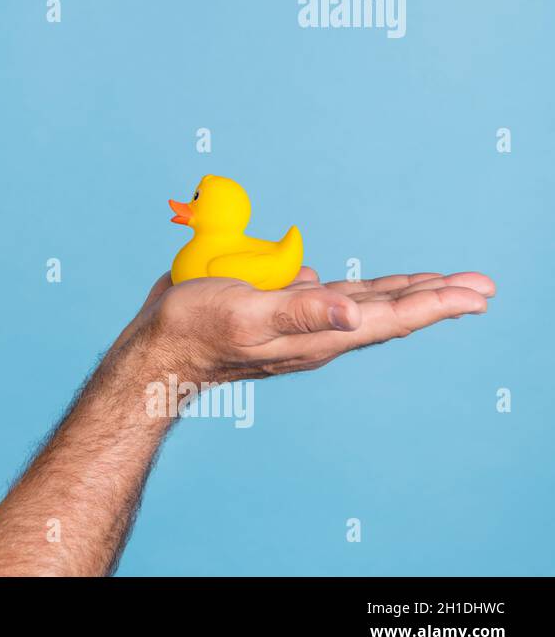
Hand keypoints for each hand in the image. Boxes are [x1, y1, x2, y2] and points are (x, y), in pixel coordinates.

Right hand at [133, 267, 494, 382]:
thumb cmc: (196, 332)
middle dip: (434, 297)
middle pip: (388, 311)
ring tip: (436, 286)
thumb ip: (300, 311)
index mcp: (318, 334)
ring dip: (401, 292)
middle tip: (480, 286)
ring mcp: (297, 322)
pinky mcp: (276, 309)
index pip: (390, 318)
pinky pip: (324, 296)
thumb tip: (355, 311)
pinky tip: (360, 285)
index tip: (477, 294)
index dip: (436, 303)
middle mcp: (316, 330)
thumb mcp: (246, 314)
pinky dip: (351, 288)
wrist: (157, 350)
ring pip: (361, 303)